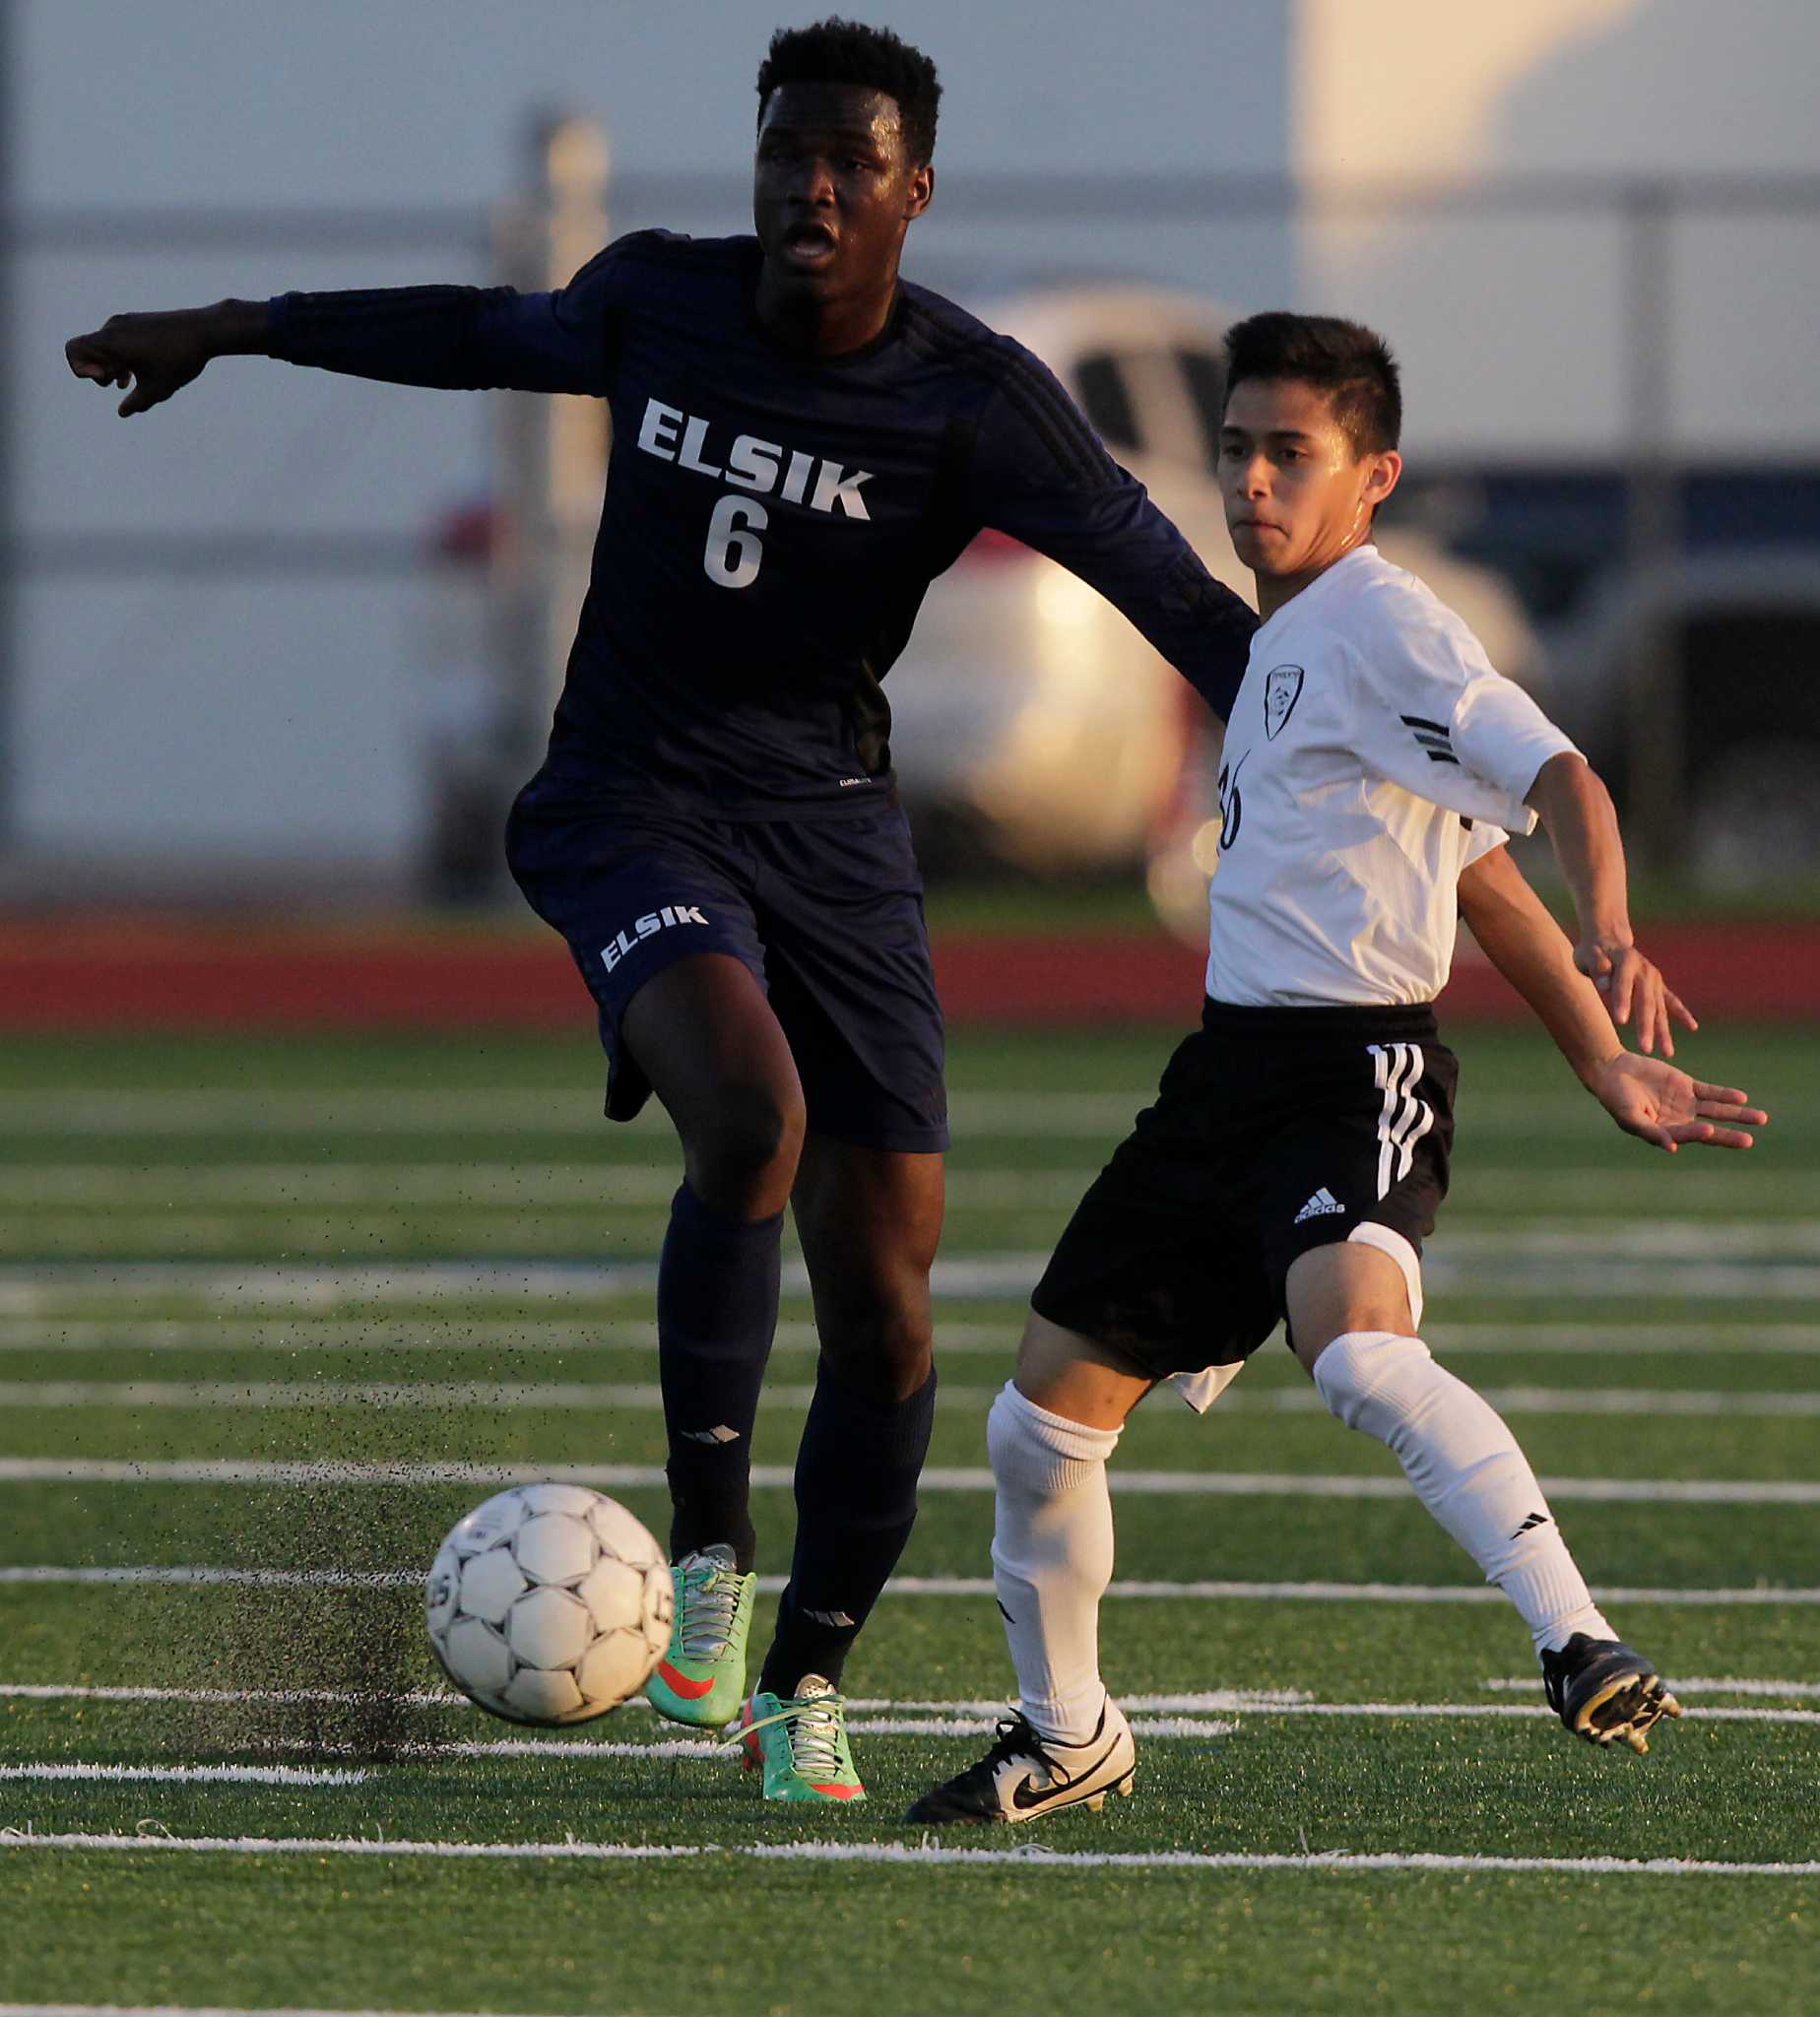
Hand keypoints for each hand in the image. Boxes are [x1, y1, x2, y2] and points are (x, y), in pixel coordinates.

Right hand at [66, 309, 216, 415]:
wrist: (204, 330)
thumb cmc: (179, 360)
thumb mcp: (157, 388)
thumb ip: (136, 403)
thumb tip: (122, 412)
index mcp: (111, 341)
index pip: (73, 350)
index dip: (82, 370)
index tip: (108, 378)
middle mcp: (113, 328)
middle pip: (88, 350)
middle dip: (98, 371)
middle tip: (120, 383)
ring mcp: (125, 322)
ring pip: (104, 346)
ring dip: (111, 365)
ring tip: (127, 381)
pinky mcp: (138, 321)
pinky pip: (118, 340)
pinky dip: (121, 356)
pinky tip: (138, 371)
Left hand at [1574, 935, 1694, 1056]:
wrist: (1609, 939)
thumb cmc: (1592, 951)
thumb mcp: (1587, 954)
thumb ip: (1595, 965)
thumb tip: (1604, 982)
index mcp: (1626, 961)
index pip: (1623, 984)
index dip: (1622, 1002)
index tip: (1621, 1022)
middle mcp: (1645, 970)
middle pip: (1645, 1001)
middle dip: (1646, 1026)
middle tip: (1645, 1049)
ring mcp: (1654, 978)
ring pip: (1659, 1008)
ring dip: (1663, 1030)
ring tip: (1667, 1053)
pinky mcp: (1659, 985)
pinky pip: (1672, 1001)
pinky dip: (1682, 1014)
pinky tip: (1693, 1027)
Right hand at [1586, 1051, 1766, 1152]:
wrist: (1613, 1070)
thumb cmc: (1616, 1098)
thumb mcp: (1630, 1117)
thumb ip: (1651, 1132)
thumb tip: (1673, 1148)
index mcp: (1665, 1132)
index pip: (1687, 1135)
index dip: (1698, 1134)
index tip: (1708, 1131)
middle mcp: (1679, 1121)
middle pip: (1710, 1130)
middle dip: (1730, 1136)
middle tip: (1748, 1141)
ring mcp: (1685, 1103)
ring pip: (1717, 1112)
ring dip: (1738, 1115)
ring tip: (1761, 1119)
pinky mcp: (1687, 1086)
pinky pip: (1711, 1092)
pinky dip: (1725, 1095)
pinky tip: (1741, 1098)